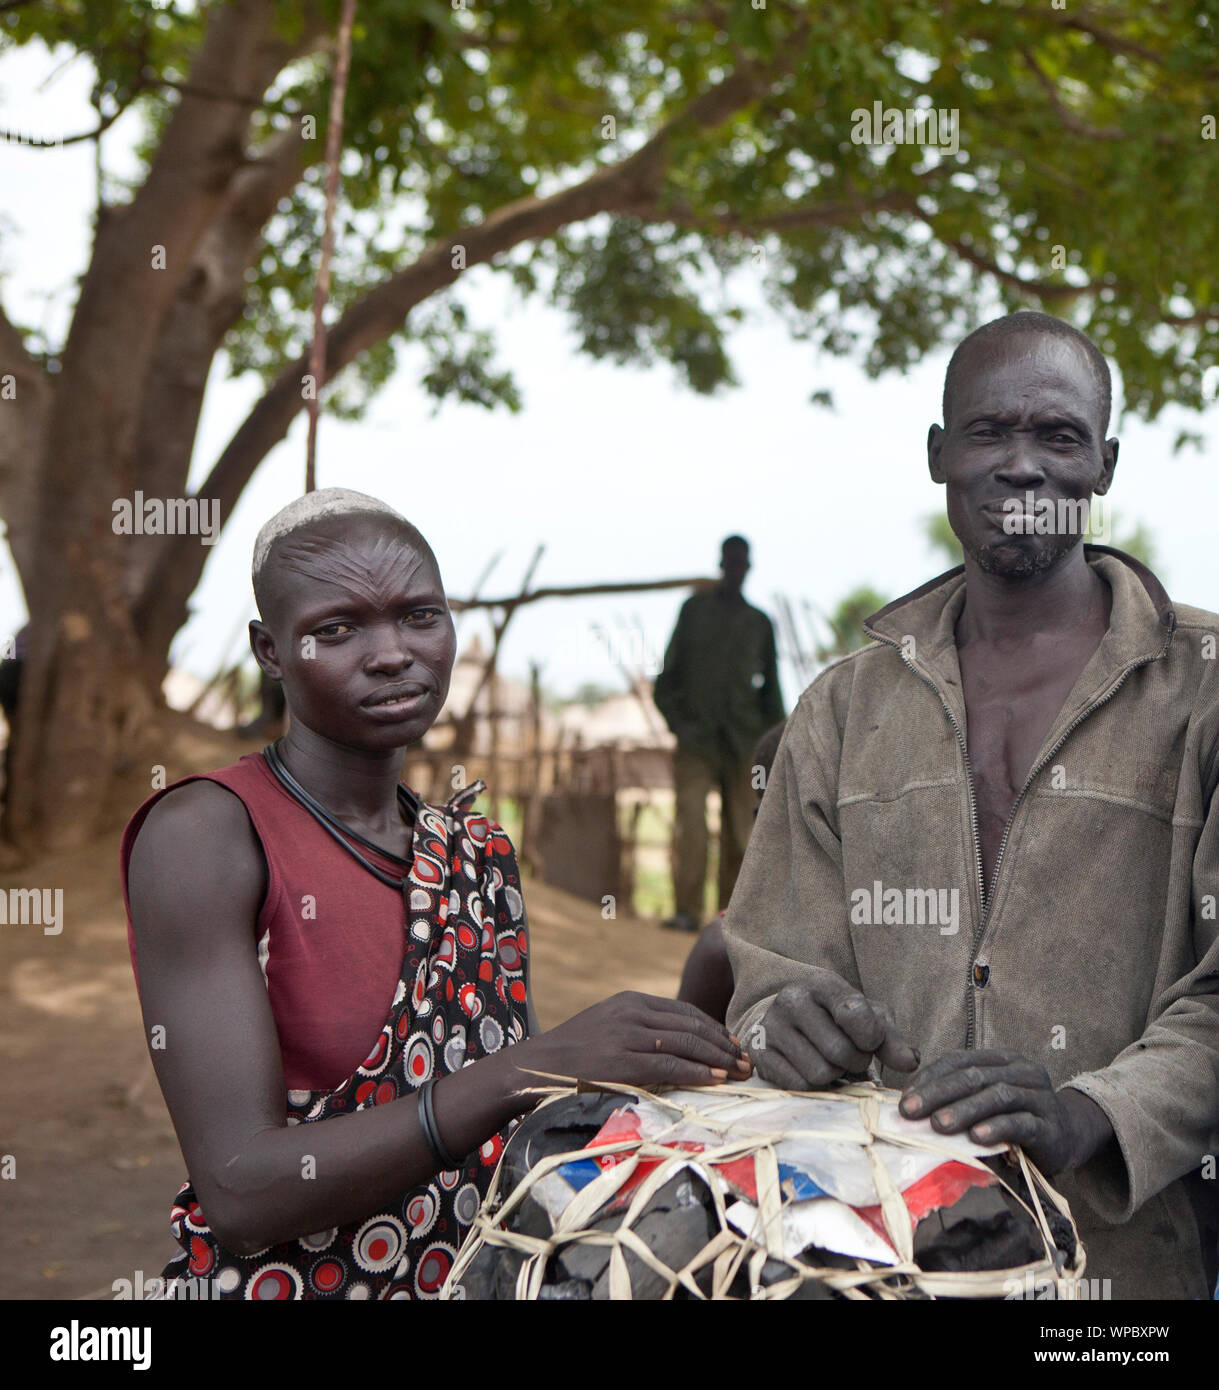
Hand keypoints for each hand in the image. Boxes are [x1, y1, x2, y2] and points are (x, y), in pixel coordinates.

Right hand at [509, 992, 751, 1096]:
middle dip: (724, 1045)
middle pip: (692, 1026)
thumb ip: (639, 1028)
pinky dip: (699, 1072)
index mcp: (631, 1001)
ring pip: (687, 1044)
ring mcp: (628, 1036)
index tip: (734, 1044)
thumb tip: (680, 1044)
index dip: (715, 1028)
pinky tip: (717, 1080)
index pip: (685, 1011)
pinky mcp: (624, 1062)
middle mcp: (632, 1013)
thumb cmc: (573, 1053)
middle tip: (747, 1062)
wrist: (537, 1067)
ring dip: (720, 1060)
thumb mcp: (607, 1026)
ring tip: (741, 1073)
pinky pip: (671, 1066)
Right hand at [750, 971, 918, 1088]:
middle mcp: (792, 999)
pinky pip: (797, 1084)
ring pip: (819, 1072)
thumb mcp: (867, 1021)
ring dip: (833, 1076)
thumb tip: (909, 1062)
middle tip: (848, 1056)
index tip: (869, 1042)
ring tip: (828, 1062)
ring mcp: (771, 1025)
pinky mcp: (758, 1051)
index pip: (854, 1013)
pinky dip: (811, 1085)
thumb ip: (891, 1041)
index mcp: (822, 984)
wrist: (788, 1022)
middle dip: (853, 1062)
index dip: (870, 1038)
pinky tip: (809, 1069)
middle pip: (840, 1051)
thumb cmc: (836, 1022)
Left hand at [899, 1049, 1113, 1173]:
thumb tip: (911, 1108)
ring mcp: (1039, 1097)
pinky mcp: (1050, 1126)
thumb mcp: (988, 1103)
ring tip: (937, 1125)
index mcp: (1003, 1059)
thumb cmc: (1017, 1118)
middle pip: (974, 1077)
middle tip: (911, 1111)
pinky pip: (1021, 1124)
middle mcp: (1023, 1071)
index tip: (904, 1097)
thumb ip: (959, 1098)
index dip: (930, 1077)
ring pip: (997, 1096)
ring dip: (963, 1110)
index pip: (959, 1061)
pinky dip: (997, 1128)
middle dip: (938, 1094)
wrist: (1068, 1137)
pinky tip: (976, 1137)